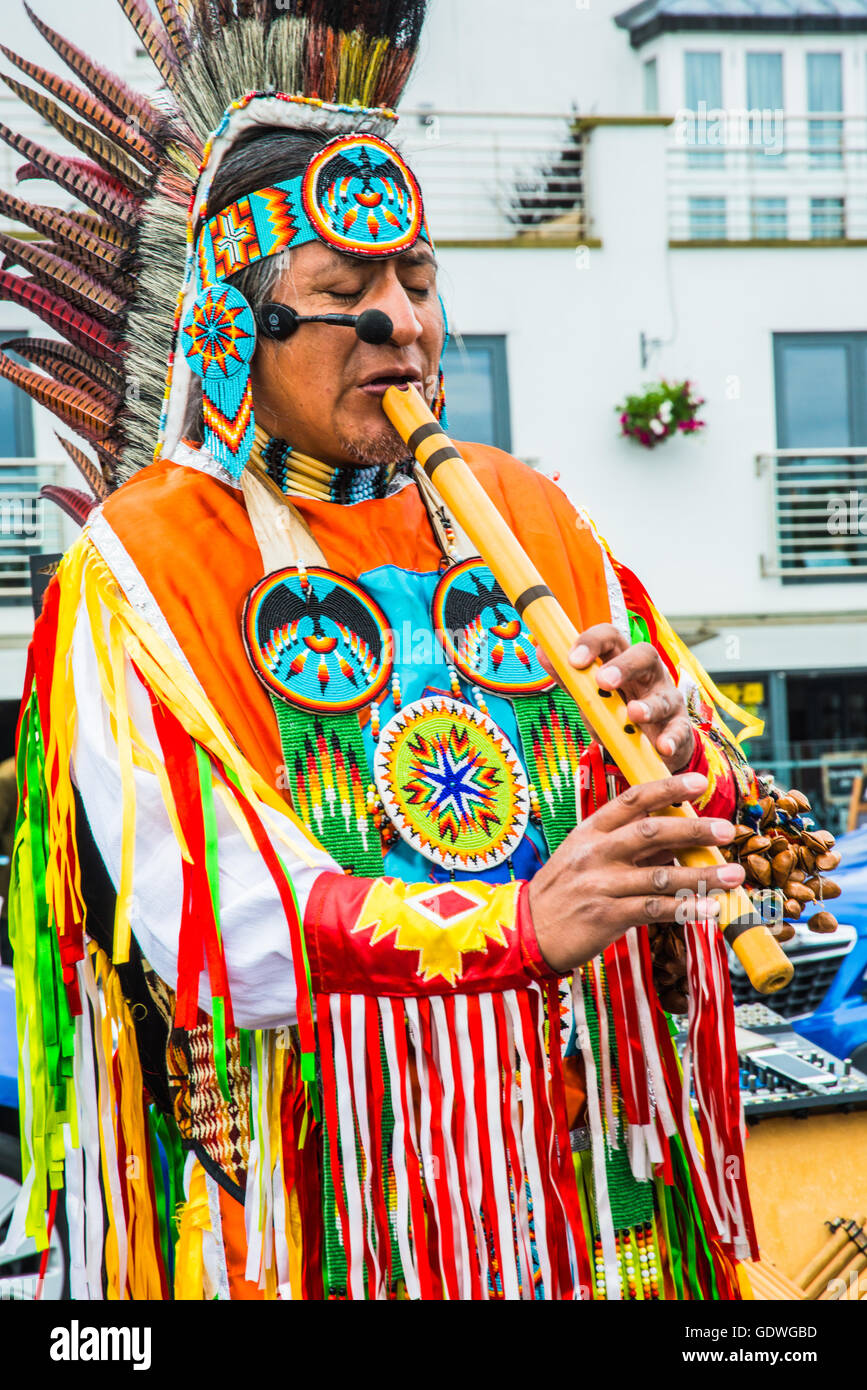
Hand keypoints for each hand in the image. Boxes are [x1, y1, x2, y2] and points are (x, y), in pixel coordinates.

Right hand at [528, 772, 744, 973]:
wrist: (525, 930)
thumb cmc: (561, 891)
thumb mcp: (585, 856)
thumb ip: (627, 845)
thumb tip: (677, 837)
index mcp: (591, 831)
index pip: (633, 800)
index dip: (668, 788)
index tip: (699, 782)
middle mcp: (595, 853)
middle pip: (651, 832)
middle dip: (694, 829)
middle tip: (726, 829)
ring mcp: (600, 884)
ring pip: (660, 876)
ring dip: (702, 876)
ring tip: (735, 876)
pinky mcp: (605, 916)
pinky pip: (653, 910)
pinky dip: (685, 909)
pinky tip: (710, 909)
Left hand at [538, 623, 695, 773]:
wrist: (651, 746)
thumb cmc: (619, 713)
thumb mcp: (592, 695)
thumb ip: (569, 677)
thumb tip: (542, 652)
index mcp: (624, 661)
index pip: (611, 638)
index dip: (592, 643)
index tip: (573, 660)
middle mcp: (649, 675)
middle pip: (644, 655)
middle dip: (624, 666)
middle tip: (603, 681)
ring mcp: (667, 699)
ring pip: (663, 696)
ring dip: (649, 705)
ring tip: (634, 713)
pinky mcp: (679, 727)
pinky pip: (680, 730)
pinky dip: (671, 738)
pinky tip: (662, 746)